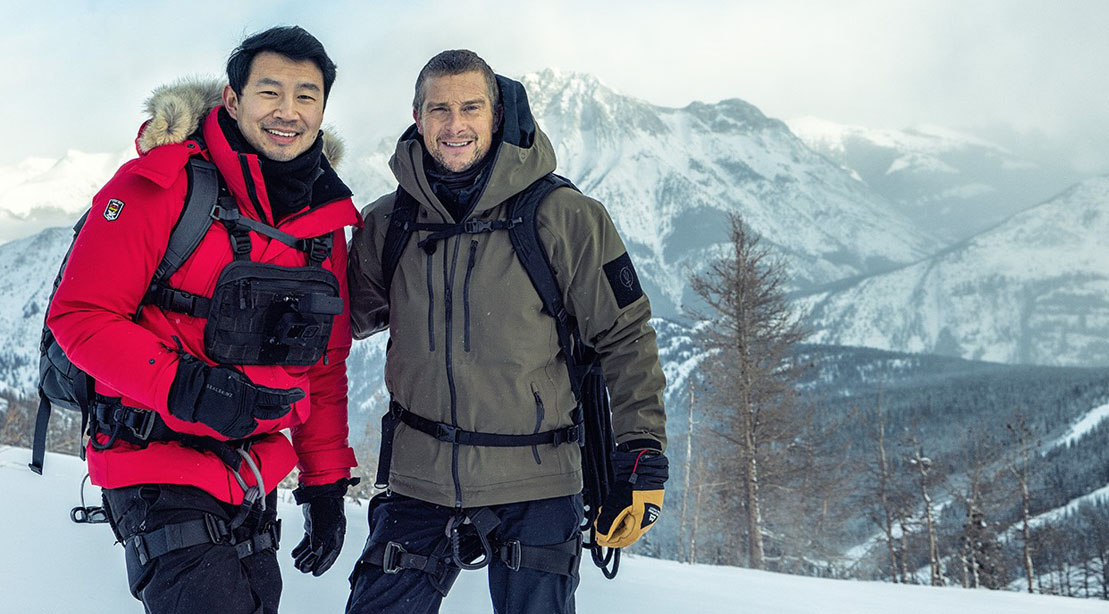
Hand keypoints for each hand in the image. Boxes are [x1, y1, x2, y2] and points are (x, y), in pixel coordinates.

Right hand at [167, 352, 302, 438]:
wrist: (194, 391)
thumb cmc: (214, 378)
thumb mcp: (237, 376)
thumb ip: (250, 384)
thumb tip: (258, 388)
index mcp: (252, 394)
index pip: (277, 397)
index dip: (290, 396)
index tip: (299, 394)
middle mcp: (248, 409)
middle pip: (271, 413)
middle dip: (281, 409)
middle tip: (285, 406)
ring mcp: (238, 421)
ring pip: (256, 423)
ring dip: (261, 417)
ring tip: (263, 413)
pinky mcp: (228, 429)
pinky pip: (242, 429)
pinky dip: (245, 425)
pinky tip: (244, 420)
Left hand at [291, 478, 358, 575]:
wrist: (318, 490)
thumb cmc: (324, 506)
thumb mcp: (322, 526)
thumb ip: (319, 541)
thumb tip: (315, 554)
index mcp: (337, 533)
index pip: (332, 553)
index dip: (324, 564)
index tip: (315, 573)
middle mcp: (331, 532)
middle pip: (322, 551)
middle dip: (312, 562)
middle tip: (303, 569)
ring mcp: (322, 528)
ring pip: (314, 546)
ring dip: (305, 556)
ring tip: (297, 563)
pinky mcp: (314, 524)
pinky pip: (308, 539)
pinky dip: (301, 547)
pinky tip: (295, 553)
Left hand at [595, 443, 667, 548]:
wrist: (643, 465)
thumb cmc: (632, 486)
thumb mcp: (616, 506)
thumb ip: (608, 524)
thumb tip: (602, 538)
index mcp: (642, 524)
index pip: (624, 540)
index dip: (610, 541)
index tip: (599, 539)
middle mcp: (647, 520)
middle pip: (626, 532)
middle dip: (611, 530)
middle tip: (598, 524)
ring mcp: (647, 511)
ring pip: (628, 523)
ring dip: (614, 521)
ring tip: (603, 514)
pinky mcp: (644, 502)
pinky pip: (631, 513)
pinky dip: (620, 513)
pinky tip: (612, 507)